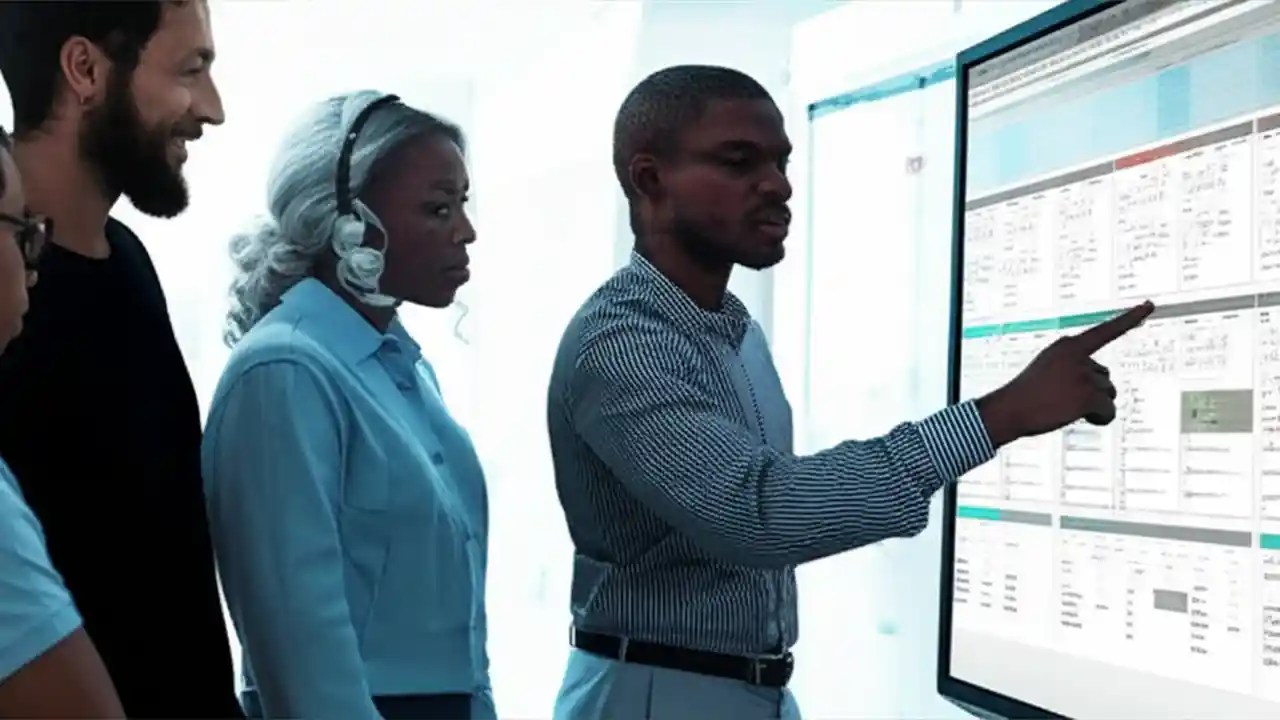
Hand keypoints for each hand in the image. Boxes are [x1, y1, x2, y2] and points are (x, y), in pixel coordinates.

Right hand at [977, 301, 1154, 447]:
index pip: (1106, 330)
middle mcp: (1078, 356)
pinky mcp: (1088, 396)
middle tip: (1064, 398)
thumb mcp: (1047, 367)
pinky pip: (1109, 410)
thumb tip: (1100, 384)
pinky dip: (1100, 418)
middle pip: (1105, 376)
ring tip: (1066, 408)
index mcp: (1067, 346)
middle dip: (1092, 390)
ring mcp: (1084, 375)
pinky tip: (1082, 418)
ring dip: (1094, 405)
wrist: (1009, 409)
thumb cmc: (1026, 393)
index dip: (1130, 318)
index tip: (1148, 306)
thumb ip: (1072, 365)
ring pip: (1108, 394)